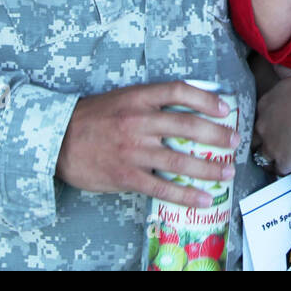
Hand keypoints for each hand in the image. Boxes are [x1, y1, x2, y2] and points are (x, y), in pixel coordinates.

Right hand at [54, 80, 238, 206]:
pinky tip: (202, 198)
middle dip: (217, 135)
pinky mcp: (126, 175)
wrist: (56, 140)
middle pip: (188, 126)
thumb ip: (149, 103)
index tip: (224, 107)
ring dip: (208, 168)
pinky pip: (162, 186)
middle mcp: (138, 121)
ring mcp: (133, 150)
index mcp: (138, 98)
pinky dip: (185, 194)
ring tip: (227, 172)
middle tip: (234, 141)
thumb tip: (185, 110)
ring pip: (180, 159)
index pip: (179, 92)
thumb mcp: (121, 99)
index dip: (206, 98)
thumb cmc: (91, 118)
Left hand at [252, 74, 290, 174]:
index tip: (275, 124)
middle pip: (255, 137)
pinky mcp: (282, 161)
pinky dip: (285, 169)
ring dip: (271, 157)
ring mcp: (270, 145)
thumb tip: (277, 64)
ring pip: (263, 156)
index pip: (259, 116)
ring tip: (282, 158)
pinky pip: (278, 169)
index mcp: (265, 104)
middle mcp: (262, 125)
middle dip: (264, 140)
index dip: (267, 121)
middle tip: (277, 142)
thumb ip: (284, 73)